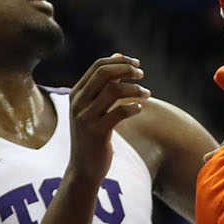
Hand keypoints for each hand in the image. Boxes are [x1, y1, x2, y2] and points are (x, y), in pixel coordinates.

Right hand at [61, 54, 150, 191]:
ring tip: (147, 94)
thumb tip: (119, 56)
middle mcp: (77, 103)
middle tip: (142, 74)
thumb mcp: (95, 107)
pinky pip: (118, 113)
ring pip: (113, 91)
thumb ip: (105, 83)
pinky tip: (139, 109)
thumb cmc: (93, 134)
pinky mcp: (96, 133)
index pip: (97, 66)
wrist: (84, 167)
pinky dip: (133, 107)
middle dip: (127, 70)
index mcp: (76, 93)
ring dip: (134, 89)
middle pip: (104, 74)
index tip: (137, 64)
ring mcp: (85, 118)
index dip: (120, 61)